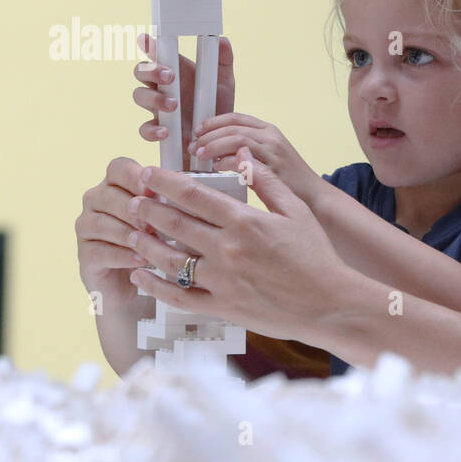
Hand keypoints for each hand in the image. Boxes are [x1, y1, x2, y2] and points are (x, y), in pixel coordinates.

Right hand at [75, 157, 153, 312]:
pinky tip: (141, 259)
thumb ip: (168, 205)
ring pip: (101, 223)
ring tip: (150, 242)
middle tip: (156, 224)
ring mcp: (86, 227)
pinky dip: (122, 255)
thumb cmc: (154, 244)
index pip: (119, 168)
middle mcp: (95, 201)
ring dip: (128, 232)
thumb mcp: (166, 221)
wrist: (138, 283)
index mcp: (115, 185)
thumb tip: (187, 197)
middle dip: (135, 210)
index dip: (136, 177)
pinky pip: (99, 250)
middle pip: (108, 195)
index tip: (155, 192)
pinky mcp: (84, 255)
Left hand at [125, 147, 346, 345]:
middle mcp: (227, 249)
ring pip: (169, 259)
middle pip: (174, 223)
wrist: (329, 304)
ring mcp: (222, 280)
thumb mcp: (297, 211)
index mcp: (245, 221)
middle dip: (147, 209)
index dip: (164, 181)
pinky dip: (154, 285)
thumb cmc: (317, 256)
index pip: (193, 194)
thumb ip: (266, 182)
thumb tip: (243, 155)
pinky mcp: (221, 306)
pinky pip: (178, 295)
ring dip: (145, 244)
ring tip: (131, 233)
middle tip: (132, 200)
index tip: (148, 173)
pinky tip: (140, 274)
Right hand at [133, 33, 235, 170]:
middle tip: (170, 76)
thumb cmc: (218, 103)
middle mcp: (161, 86)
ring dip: (154, 98)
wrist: (221, 136)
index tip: (148, 40)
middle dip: (151, 71)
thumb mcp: (225, 81)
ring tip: (174, 105)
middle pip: (141, 71)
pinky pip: (145, 129)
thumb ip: (223, 61)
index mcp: (173, 70)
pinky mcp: (159, 130)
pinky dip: (152, 130)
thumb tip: (222, 40)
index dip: (148, 45)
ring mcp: (157, 108)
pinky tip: (166, 132)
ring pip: (140, 96)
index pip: (156, 53)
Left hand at [187, 112, 322, 206]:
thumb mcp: (269, 157)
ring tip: (200, 156)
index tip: (198, 131)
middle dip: (208, 135)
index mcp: (269, 131)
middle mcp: (271, 137)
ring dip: (214, 146)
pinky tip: (217, 168)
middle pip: (232, 126)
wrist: (316, 198)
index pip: (236, 117)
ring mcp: (273, 151)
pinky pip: (243, 159)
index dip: (213, 122)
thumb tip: (216, 150)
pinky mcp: (273, 167)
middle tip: (194, 147)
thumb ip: (247, 150)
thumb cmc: (290, 182)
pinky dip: (226, 161)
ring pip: (235, 138)